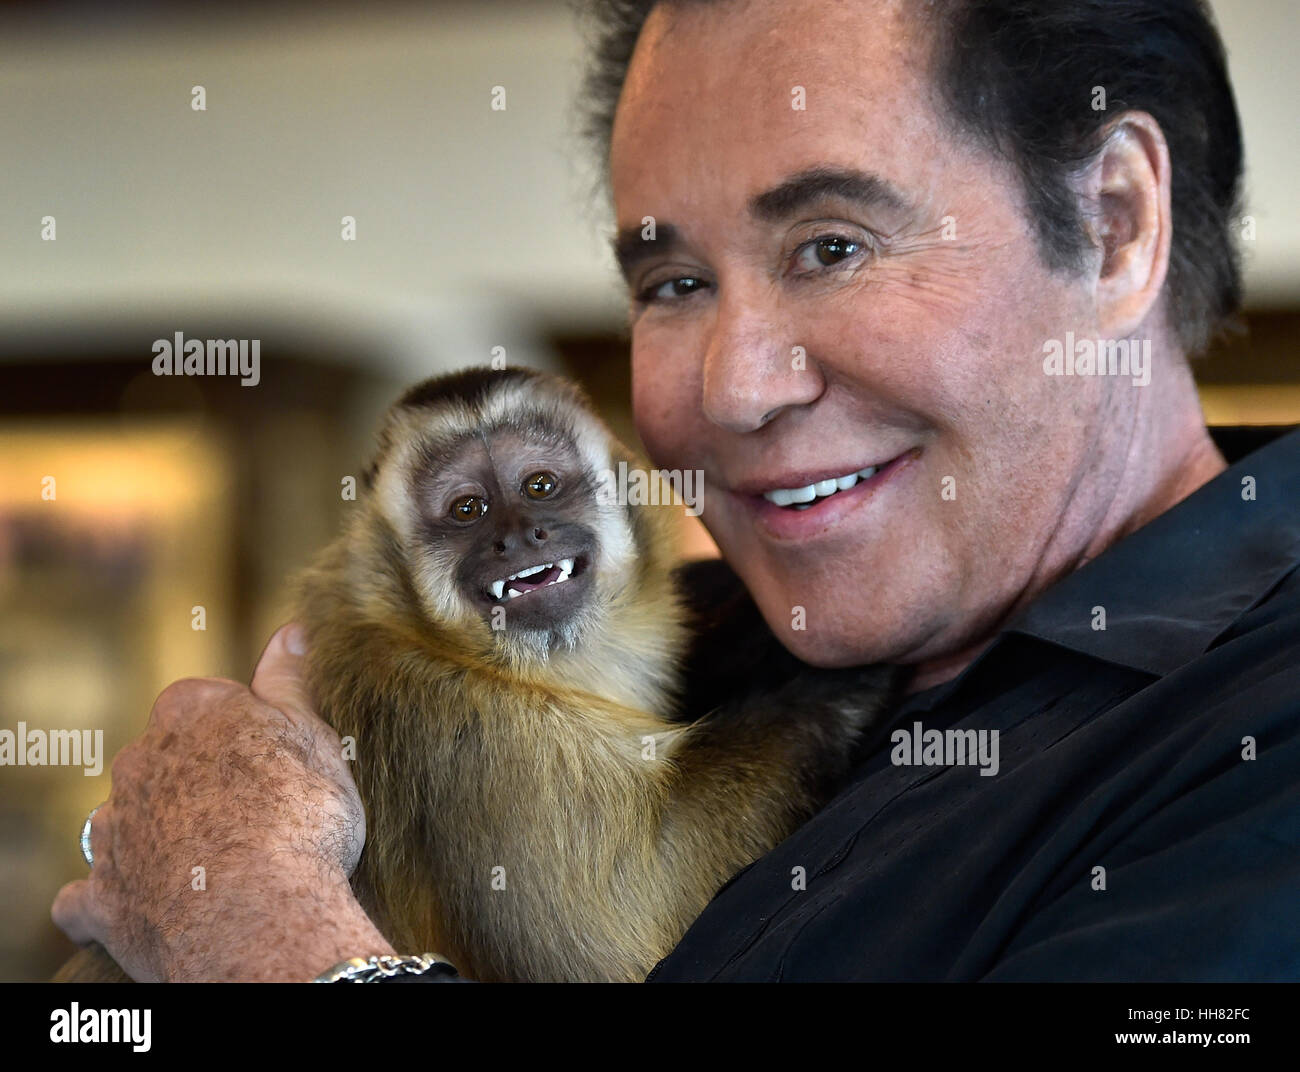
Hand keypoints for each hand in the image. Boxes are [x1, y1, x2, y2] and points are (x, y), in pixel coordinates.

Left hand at [51, 624, 394, 980]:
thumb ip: (291, 682)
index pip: (209, 702)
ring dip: (159, 832)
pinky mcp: (101, 895)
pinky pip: (93, 892)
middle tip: (256, 813)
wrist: (260, 916)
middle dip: (199, 778)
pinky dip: (117, 894)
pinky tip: (149, 904)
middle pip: (167, 758)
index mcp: (190, 712)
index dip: (247, 731)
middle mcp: (138, 760)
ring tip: (216, 864)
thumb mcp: (313, 736)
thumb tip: (290, 632)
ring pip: (129, 818)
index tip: (276, 761)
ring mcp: (113, 830)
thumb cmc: (300, 817)